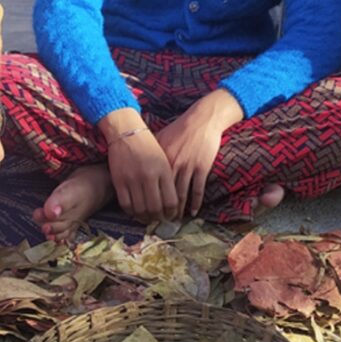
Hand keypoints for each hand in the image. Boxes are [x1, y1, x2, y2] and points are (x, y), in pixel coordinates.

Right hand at [102, 109, 177, 222]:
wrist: (127, 132)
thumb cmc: (149, 146)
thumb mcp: (164, 160)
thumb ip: (168, 180)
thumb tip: (172, 204)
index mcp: (164, 171)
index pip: (171, 201)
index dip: (172, 214)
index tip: (171, 216)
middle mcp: (149, 176)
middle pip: (156, 208)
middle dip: (159, 218)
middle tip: (159, 220)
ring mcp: (132, 179)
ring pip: (140, 209)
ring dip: (145, 218)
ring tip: (147, 218)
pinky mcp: (119, 181)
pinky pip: (126, 204)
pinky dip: (131, 212)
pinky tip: (135, 212)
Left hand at [158, 90, 241, 217]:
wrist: (201, 120)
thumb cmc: (180, 129)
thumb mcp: (161, 139)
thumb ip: (151, 154)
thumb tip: (139, 165)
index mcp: (159, 159)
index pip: (152, 185)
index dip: (150, 200)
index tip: (148, 211)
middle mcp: (172, 165)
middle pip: (165, 193)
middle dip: (163, 210)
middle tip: (161, 221)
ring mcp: (187, 167)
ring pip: (182, 195)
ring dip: (179, 209)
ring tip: (176, 219)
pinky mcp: (201, 167)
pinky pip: (198, 190)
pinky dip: (196, 203)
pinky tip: (194, 212)